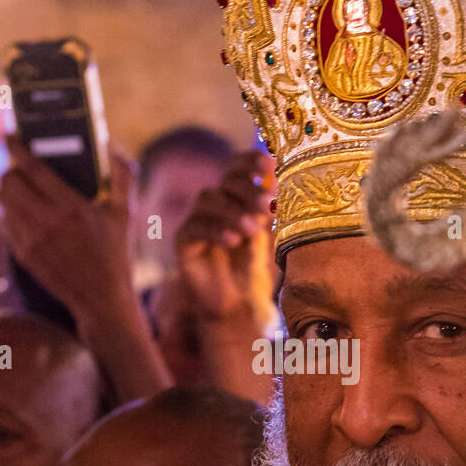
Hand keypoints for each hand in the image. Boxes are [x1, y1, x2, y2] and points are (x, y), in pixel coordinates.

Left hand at [0, 140, 170, 397]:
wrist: (101, 299)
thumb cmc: (115, 254)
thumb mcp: (126, 215)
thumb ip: (122, 178)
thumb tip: (114, 148)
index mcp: (73, 207)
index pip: (33, 168)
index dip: (17, 147)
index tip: (9, 134)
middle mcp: (48, 222)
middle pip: (10, 181)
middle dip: (12, 169)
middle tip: (21, 167)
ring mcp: (33, 240)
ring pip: (3, 201)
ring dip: (9, 189)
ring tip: (20, 187)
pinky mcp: (24, 254)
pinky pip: (5, 222)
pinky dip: (11, 213)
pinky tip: (25, 212)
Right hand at [175, 152, 276, 323]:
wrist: (237, 304)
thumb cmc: (257, 268)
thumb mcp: (272, 240)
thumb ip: (274, 215)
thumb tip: (282, 188)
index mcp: (237, 196)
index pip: (238, 167)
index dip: (251, 161)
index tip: (270, 164)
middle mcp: (215, 203)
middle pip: (226, 181)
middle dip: (249, 190)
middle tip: (268, 206)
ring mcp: (197, 219)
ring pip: (208, 199)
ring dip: (233, 211)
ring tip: (252, 229)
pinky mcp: (183, 241)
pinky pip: (194, 227)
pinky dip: (216, 231)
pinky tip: (234, 241)